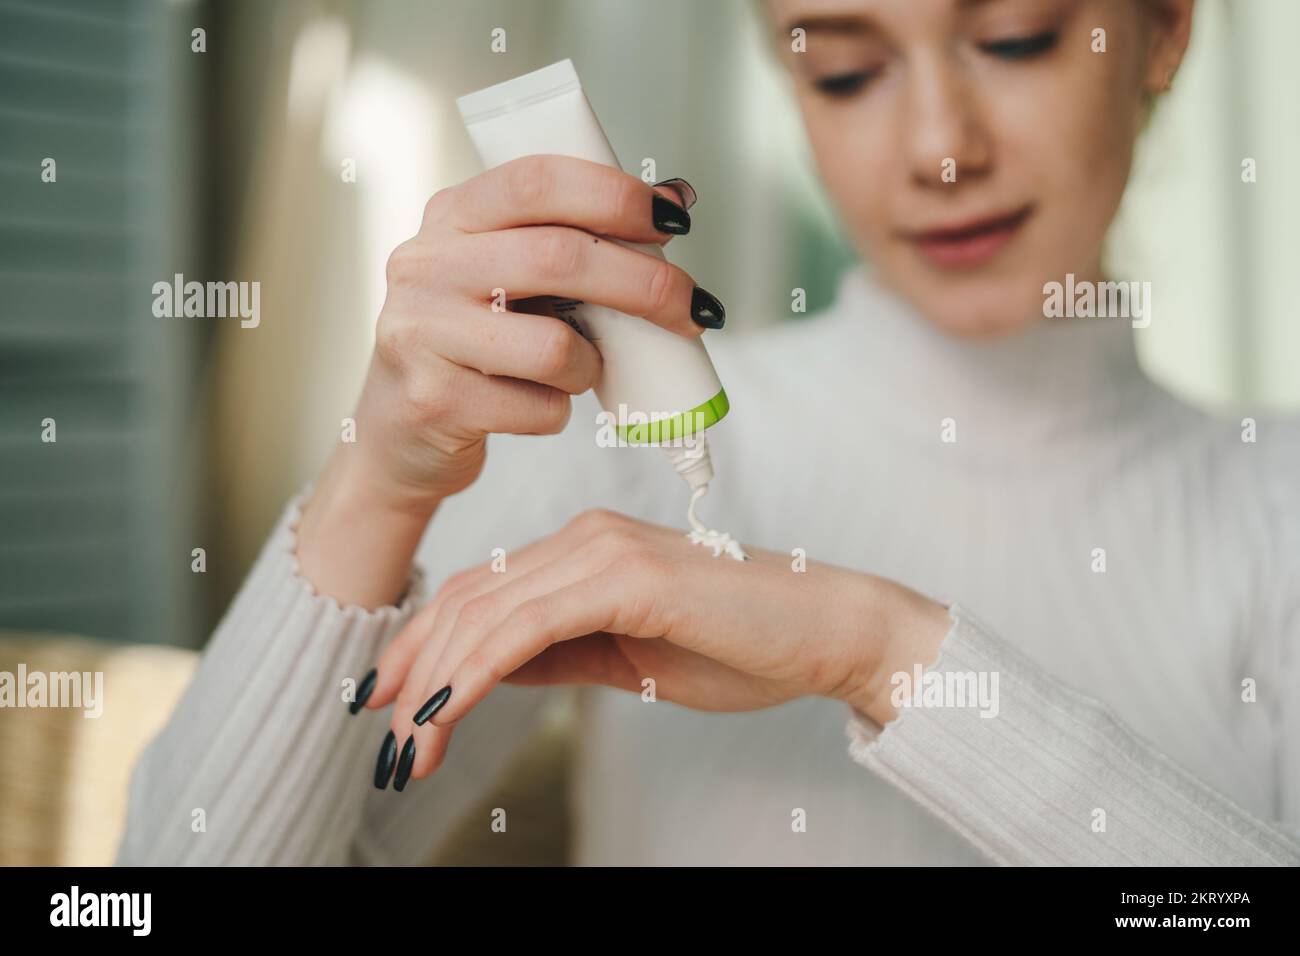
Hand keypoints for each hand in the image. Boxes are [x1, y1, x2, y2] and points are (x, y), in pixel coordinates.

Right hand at [296, 159, 707, 606]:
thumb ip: (579, 234)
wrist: (399, 433)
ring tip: (583, 370)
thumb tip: (679, 193)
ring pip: (553, 346)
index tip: (676, 218)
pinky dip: (559, 412)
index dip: (617, 195)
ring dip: (593, 364)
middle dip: (644, 284)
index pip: (539, 181)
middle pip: (560, 258)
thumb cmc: (475, 342)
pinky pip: (538, 409)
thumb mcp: (508, 274)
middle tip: (690, 308)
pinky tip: (538, 405)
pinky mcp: (434, 401)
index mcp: (452, 215)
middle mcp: (426, 264)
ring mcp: (422, 334)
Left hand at [365, 510, 950, 783]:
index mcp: (585, 551)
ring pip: (487, 613)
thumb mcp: (630, 655)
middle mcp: (586, 538)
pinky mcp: (628, 577)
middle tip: (384, 737)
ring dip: (437, 683)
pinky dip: (478, 669)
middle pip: (468, 599)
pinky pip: (530, 625)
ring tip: (409, 744)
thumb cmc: (741, 644)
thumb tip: (496, 670)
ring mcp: (605, 551)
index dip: (424, 647)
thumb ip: (562, 651)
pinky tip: (449, 710)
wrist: (826, 632)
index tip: (389, 701)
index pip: (481, 593)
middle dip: (414, 671)